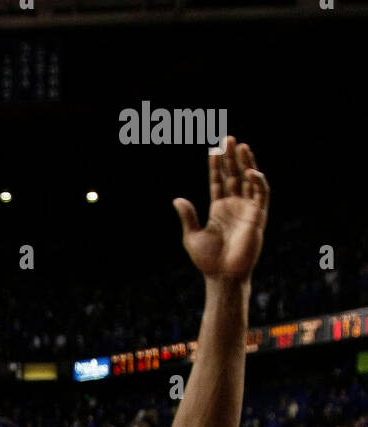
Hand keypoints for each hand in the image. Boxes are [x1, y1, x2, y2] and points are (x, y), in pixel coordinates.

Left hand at [173, 138, 268, 281]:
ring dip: (246, 163)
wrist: (222, 276)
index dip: (216, 166)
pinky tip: (250, 171)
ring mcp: (247, 209)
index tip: (213, 150)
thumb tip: (177, 199)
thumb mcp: (192, 236)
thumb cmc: (208, 260)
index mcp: (219, 209)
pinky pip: (261, 195)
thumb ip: (188, 217)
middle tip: (229, 138)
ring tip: (241, 146)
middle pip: (234, 175)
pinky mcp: (258, 217)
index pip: (218, 181)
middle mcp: (234, 206)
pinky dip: (258, 182)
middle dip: (232, 157)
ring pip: (249, 180)